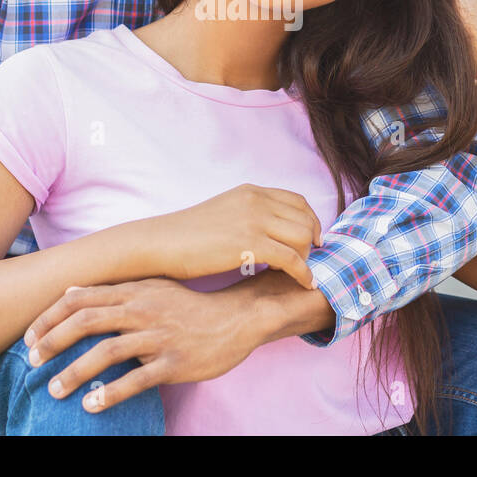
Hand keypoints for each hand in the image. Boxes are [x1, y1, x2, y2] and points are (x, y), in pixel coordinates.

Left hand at [24, 278, 258, 411]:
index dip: (49, 317)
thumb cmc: (188, 305)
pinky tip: (91, 405)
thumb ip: (112, 291)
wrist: (235, 318)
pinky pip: (137, 380)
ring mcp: (159, 336)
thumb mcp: (151, 289)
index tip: (29, 337)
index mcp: (133, 291)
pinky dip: (111, 393)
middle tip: (32, 361)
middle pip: (87, 322)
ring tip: (54, 390)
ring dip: (75, 372)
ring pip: (108, 352)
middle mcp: (142, 310)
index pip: (80, 299)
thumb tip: (70, 292)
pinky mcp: (174, 362)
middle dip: (53, 342)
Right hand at [148, 183, 322, 290]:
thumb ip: (250, 214)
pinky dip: (303, 273)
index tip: (313, 239)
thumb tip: (273, 231)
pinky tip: (304, 284)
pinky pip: (292, 259)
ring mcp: (254, 220)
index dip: (311, 221)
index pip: (297, 201)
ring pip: (303, 237)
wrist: (162, 243)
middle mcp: (256, 201)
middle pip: (305, 219)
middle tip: (307, 260)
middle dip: (311, 242)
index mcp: (251, 192)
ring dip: (307, 257)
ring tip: (299, 272)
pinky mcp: (250, 244)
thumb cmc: (188, 235)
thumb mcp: (225, 212)